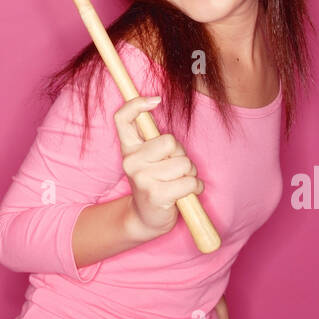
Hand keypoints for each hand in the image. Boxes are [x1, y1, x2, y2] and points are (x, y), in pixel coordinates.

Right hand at [113, 95, 202, 239]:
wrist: (147, 218)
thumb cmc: (154, 182)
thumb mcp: (147, 157)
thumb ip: (149, 135)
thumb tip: (153, 101)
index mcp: (128, 149)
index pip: (122, 118)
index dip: (137, 104)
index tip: (155, 100)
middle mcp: (131, 161)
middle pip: (169, 141)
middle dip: (181, 154)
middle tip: (174, 168)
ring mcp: (142, 179)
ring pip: (184, 163)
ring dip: (190, 174)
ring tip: (179, 182)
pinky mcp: (157, 195)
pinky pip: (189, 182)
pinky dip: (195, 187)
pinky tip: (186, 193)